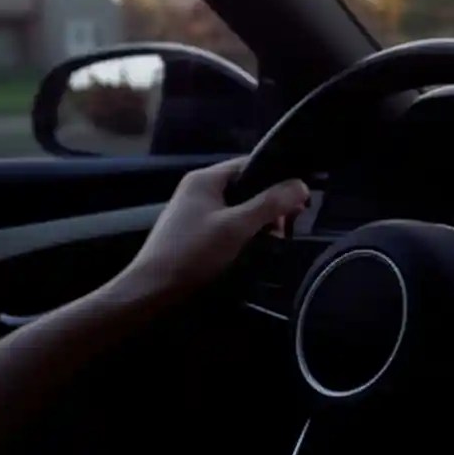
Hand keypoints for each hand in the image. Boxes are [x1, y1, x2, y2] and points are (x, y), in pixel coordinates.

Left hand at [117, 157, 309, 302]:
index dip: (277, 177)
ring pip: (238, 206)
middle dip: (270, 204)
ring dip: (259, 220)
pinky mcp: (194, 231)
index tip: (299, 201)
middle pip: (246, 186)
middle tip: (287, 226)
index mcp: (205, 178)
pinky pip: (228, 222)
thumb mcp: (236, 226)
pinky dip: (244, 231)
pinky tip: (256, 247)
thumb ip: (270, 204)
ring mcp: (195, 211)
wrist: (152, 290)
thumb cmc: (193, 252)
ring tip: (275, 239)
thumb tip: (301, 185)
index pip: (250, 164)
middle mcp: (199, 189)